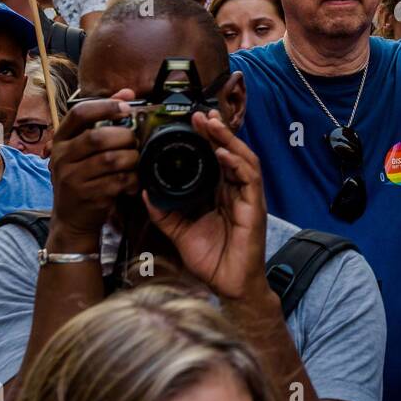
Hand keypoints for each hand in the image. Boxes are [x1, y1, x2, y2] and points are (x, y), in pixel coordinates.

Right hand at [48, 94, 140, 244]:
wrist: (72, 219)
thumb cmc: (83, 177)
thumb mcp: (85, 149)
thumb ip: (104, 119)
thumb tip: (128, 93)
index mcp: (61, 140)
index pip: (79, 113)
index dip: (105, 106)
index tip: (126, 107)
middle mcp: (62, 157)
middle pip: (97, 137)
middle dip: (124, 136)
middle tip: (136, 141)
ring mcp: (72, 178)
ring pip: (111, 159)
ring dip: (132, 158)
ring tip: (136, 161)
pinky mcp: (86, 197)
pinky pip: (118, 181)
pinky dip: (132, 180)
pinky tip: (133, 181)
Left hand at [144, 110, 271, 304]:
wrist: (228, 285)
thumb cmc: (210, 260)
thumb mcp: (179, 232)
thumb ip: (163, 212)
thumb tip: (145, 192)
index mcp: (220, 193)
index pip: (214, 158)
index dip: (206, 138)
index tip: (191, 121)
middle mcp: (235, 190)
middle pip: (229, 152)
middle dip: (216, 131)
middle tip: (200, 114)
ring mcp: (247, 197)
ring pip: (242, 159)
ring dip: (228, 140)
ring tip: (212, 125)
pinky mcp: (254, 207)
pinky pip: (249, 179)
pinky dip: (237, 163)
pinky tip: (223, 153)